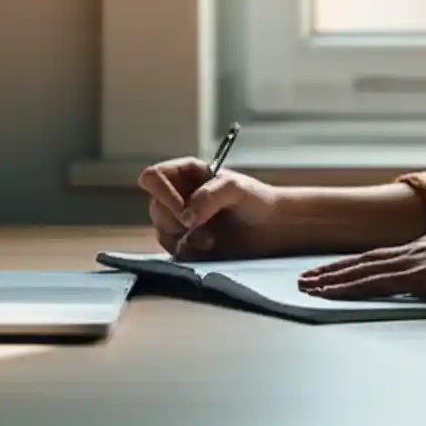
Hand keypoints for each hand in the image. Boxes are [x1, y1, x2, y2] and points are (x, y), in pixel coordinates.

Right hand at [138, 157, 282, 260]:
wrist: (272, 228)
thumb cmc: (256, 199)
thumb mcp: (236, 188)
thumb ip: (209, 196)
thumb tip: (186, 216)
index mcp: (184, 173)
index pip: (153, 177)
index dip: (162, 194)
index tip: (184, 211)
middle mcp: (177, 195)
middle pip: (155, 209)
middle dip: (177, 222)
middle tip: (201, 226)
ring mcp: (180, 221)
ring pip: (162, 232)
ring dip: (185, 239)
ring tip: (212, 238)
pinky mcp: (186, 244)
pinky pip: (173, 251)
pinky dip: (190, 252)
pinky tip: (211, 247)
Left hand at [297, 235, 425, 300]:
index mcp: (423, 247)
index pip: (378, 256)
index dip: (351, 265)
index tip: (329, 272)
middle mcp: (413, 249)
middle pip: (362, 260)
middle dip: (331, 270)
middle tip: (304, 279)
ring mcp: (414, 260)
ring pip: (362, 270)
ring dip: (332, 279)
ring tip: (308, 287)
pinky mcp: (416, 276)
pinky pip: (375, 283)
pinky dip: (349, 287)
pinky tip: (332, 293)